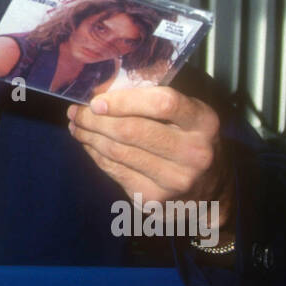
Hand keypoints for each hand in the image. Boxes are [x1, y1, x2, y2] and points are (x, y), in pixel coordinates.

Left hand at [67, 86, 232, 231]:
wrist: (208, 193)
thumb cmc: (190, 141)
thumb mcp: (188, 114)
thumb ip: (155, 97)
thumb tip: (105, 86)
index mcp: (203, 122)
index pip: (162, 103)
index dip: (124, 100)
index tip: (97, 100)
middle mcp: (193, 153)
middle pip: (132, 131)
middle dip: (95, 119)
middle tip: (77, 110)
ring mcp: (173, 180)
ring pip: (118, 152)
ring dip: (90, 136)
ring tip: (77, 124)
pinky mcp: (153, 199)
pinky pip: (114, 171)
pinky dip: (96, 154)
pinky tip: (88, 144)